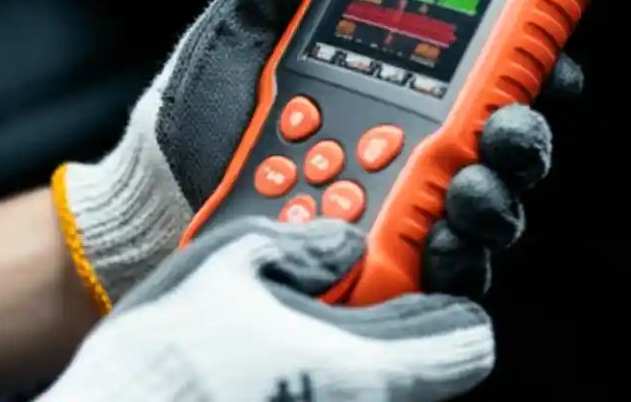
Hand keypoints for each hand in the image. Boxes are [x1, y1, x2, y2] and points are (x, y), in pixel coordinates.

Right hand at [40, 219, 494, 401]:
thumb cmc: (162, 363)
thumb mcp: (229, 262)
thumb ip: (304, 245)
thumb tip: (341, 243)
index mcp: (365, 369)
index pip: (468, 345)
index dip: (453, 304)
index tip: (426, 276)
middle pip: (421, 368)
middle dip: (394, 321)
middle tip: (345, 286)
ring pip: (371, 387)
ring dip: (349, 348)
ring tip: (289, 313)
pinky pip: (327, 400)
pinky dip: (313, 373)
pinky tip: (263, 351)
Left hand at [51, 0, 581, 310]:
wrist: (156, 202)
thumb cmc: (201, 121)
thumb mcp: (239, 35)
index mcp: (395, 85)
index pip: (487, 69)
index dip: (534, 58)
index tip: (550, 48)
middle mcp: (414, 149)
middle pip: (505, 143)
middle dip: (526, 135)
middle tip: (509, 122)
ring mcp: (404, 211)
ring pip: (490, 208)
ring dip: (496, 194)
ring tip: (467, 185)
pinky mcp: (387, 266)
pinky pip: (445, 271)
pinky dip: (453, 256)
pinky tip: (438, 238)